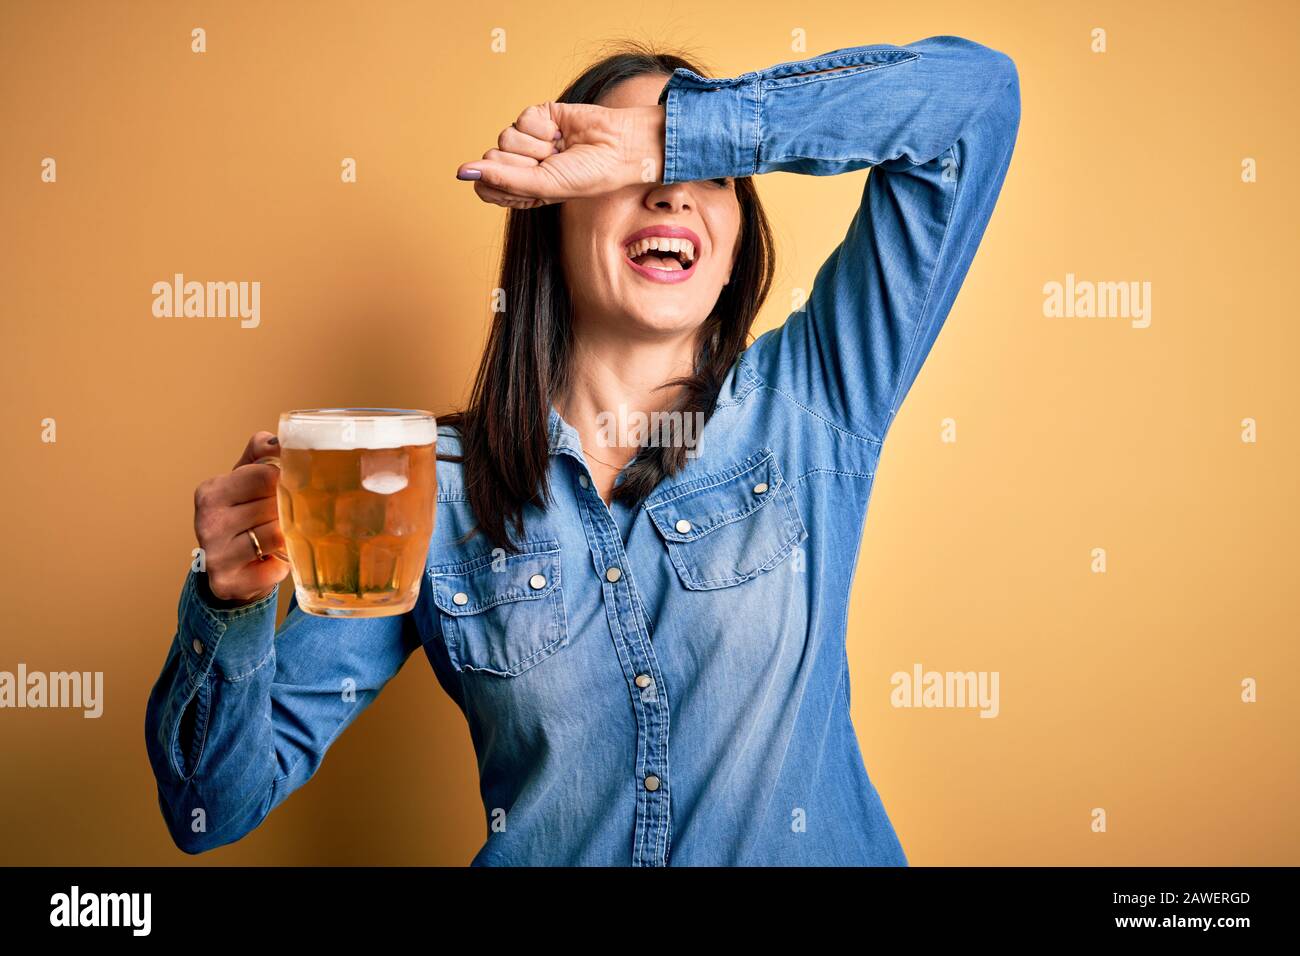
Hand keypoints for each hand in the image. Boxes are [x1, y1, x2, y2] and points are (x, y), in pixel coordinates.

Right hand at [192, 431, 288, 604]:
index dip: (286, 481)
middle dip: (290, 510)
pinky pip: (274, 568)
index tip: (292, 487)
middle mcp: (207, 522)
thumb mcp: (248, 479)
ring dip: (289, 537)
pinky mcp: (227, 582)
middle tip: (291, 515)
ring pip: (276, 535)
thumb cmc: (246, 515)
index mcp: (211, 491)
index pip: (264, 476)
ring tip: (283, 536)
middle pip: (272, 506)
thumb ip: (262, 452)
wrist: (233, 567)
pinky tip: (272, 561)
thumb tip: (278, 441)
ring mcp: (214, 555)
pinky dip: (281, 565)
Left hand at [456, 102, 665, 207]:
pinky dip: (542, 128)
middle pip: (491, 161)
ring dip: (535, 146)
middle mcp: (521, 166)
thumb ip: (500, 180)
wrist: (618, 147)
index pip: (484, 188)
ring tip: (559, 150)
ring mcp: (528, 140)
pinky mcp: (537, 117)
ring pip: (505, 138)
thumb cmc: (586, 176)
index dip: (500, 184)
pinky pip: (521, 119)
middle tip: (549, 165)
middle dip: (521, 164)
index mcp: (521, 191)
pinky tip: (560, 133)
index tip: (527, 183)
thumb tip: (461, 172)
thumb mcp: (542, 186)